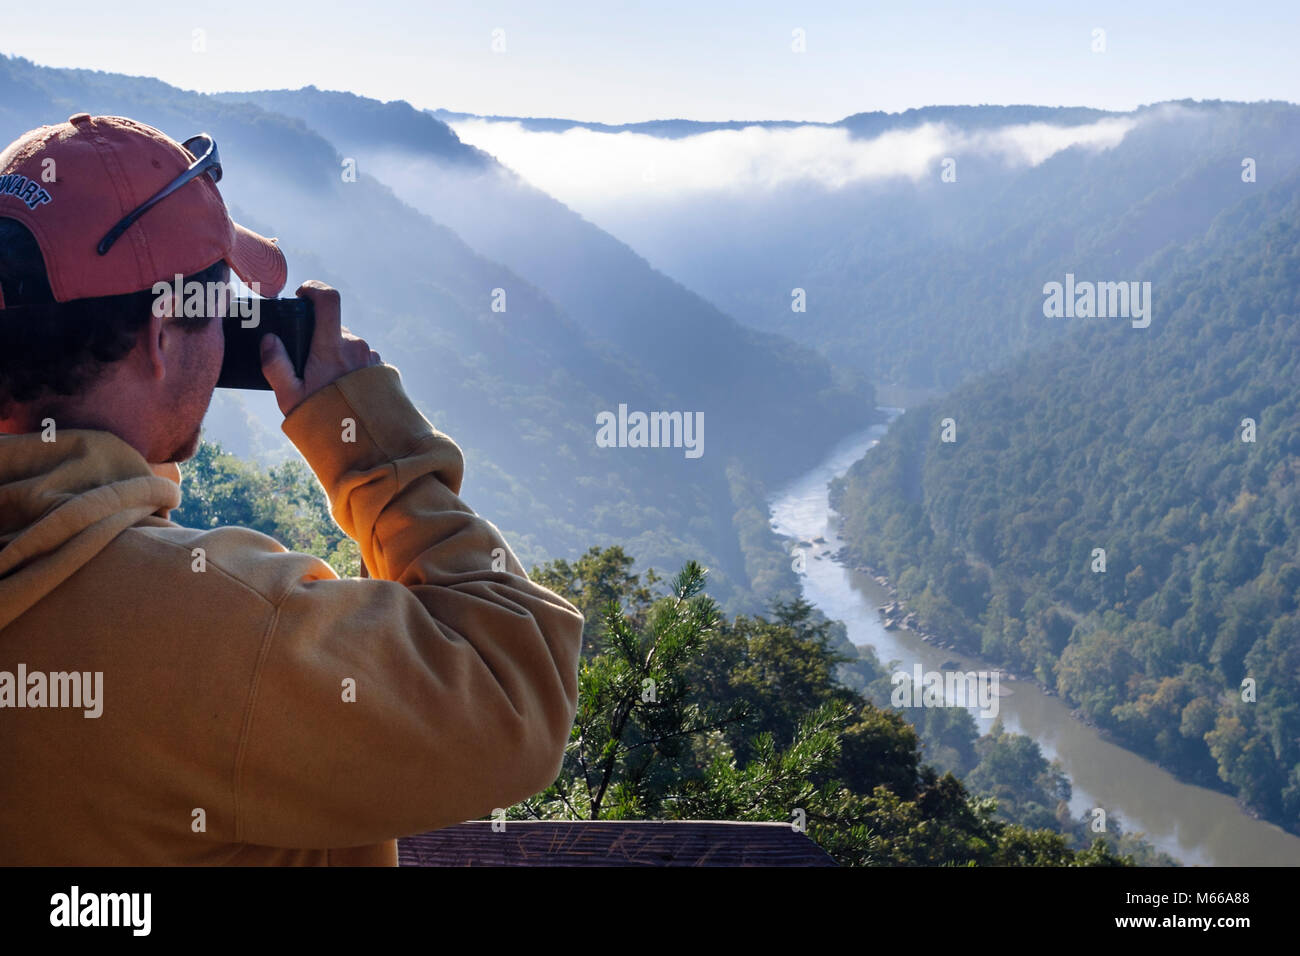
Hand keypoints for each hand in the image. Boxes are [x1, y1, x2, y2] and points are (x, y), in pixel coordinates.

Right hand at [260, 280, 382, 415]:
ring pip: (349, 345)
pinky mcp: (383, 370)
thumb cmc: (324, 422)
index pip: (329, 299)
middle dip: (319, 339)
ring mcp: (372, 358)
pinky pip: (363, 360)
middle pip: (334, 328)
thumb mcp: (290, 397)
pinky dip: (351, 368)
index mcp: (332, 347)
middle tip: (308, 367)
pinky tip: (344, 391)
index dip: (314, 289)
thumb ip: (275, 365)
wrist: (367, 446)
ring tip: (328, 386)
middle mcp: (357, 347)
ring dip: (337, 356)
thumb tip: (269, 340)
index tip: (303, 294)